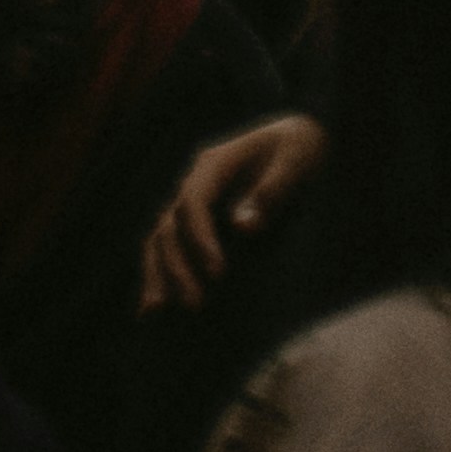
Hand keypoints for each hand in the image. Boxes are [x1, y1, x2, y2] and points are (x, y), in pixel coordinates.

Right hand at [140, 111, 323, 309]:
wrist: (296, 140)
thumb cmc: (299, 148)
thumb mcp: (296, 159)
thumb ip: (272, 190)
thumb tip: (243, 227)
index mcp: (214, 163)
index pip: (193, 202)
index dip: (200, 238)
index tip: (218, 273)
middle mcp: (195, 182)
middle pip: (170, 223)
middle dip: (177, 265)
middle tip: (195, 305)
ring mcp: (192, 200)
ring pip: (160, 236)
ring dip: (157, 272)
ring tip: (155, 312)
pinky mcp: (198, 220)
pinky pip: (168, 244)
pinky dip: (157, 271)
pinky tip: (151, 305)